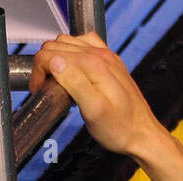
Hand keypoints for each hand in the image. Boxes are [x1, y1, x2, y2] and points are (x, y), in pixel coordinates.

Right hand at [29, 32, 168, 161]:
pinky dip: (73, 52)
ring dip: (56, 57)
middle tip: (46, 89)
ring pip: (67, 42)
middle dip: (44, 65)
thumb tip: (55, 62)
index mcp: (93, 65)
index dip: (39, 73)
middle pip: (56, 46)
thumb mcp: (93, 112)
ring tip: (58, 81)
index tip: (40, 91)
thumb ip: (75, 83)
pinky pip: (84, 44)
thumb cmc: (121, 129)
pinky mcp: (110, 62)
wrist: (143, 135)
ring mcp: (106, 56)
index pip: (50, 54)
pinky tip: (74, 70)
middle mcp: (100, 55)